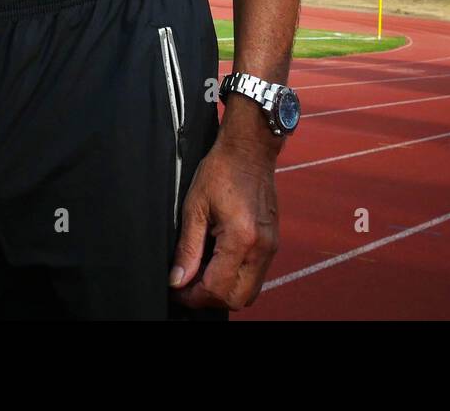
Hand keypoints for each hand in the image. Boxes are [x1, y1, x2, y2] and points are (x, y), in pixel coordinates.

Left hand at [168, 135, 279, 309]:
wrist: (250, 150)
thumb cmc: (220, 170)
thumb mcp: (195, 206)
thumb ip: (187, 247)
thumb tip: (177, 280)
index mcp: (241, 238)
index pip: (217, 288)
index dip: (193, 295)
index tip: (177, 288)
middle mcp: (262, 248)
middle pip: (237, 299)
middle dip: (210, 298)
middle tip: (188, 284)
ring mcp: (271, 247)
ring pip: (249, 292)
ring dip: (225, 290)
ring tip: (202, 272)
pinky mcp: (273, 243)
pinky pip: (256, 276)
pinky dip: (237, 278)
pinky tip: (218, 261)